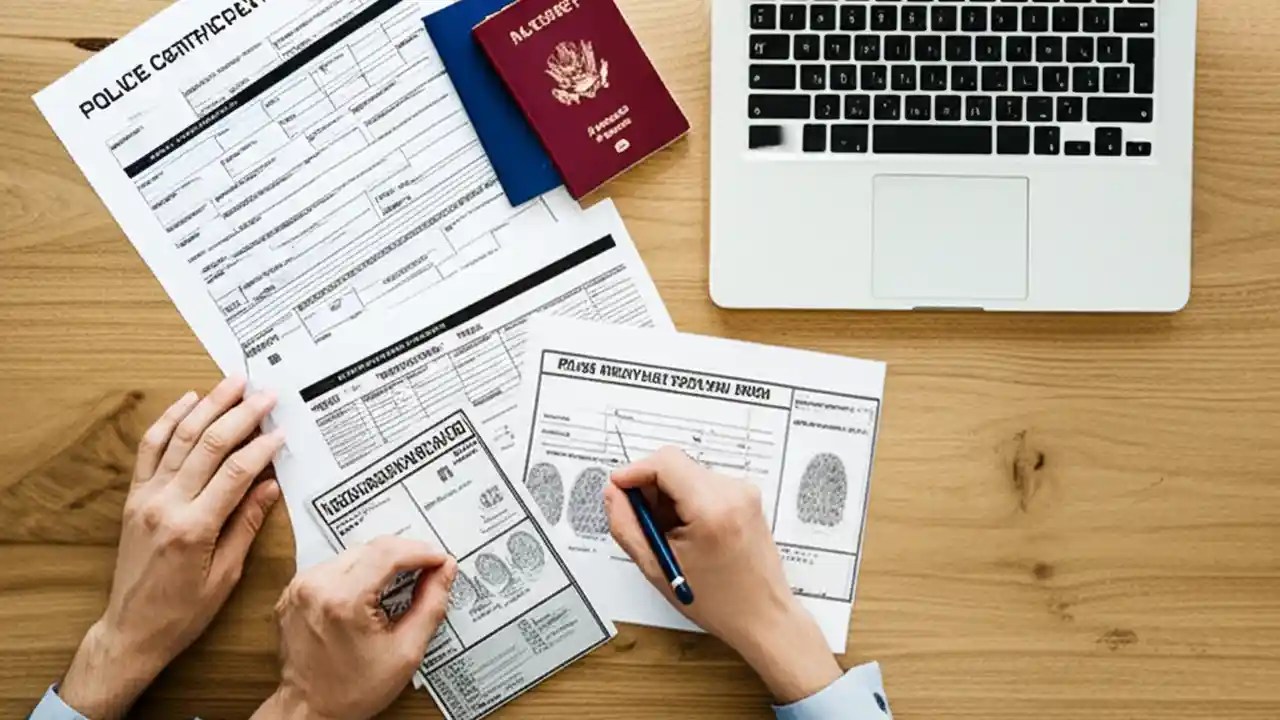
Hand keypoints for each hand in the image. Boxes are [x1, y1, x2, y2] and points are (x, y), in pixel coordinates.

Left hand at [60, 376, 284, 718]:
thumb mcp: (226, 575)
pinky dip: (169, 420)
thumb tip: (271, 484)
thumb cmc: (183, 612)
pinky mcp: (134, 498)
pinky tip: (189, 401)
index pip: (236, 473)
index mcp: (193, 528)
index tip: (282, 430)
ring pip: (180, 438)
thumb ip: (247, 524)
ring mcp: (146, 498)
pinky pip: (150, 449)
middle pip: (209, 445)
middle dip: (241, 415)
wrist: (131, 630)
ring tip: (232, 383)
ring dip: (208, 406)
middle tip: (266, 394)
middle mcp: (166, 506)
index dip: (262, 447)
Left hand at [254, 537, 456, 719]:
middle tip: (428, 569)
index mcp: (343, 601)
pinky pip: (334, 566)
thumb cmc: (353, 690)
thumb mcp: (406, 652)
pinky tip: (373, 588)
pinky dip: (358, 571)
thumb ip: (431, 605)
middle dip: (405, 554)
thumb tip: (445, 571)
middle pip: (371, 548)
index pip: (388, 553)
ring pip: (353, 553)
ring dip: (381, 561)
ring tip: (403, 580)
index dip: (421, 552)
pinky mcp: (294, 591)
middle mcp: (316, 586)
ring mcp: (300, 587)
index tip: (440, 560)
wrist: (309, 709)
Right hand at [605, 447, 841, 703]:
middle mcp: (732, 492)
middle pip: (675, 466)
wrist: (763, 616)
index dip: (634, 472)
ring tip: (670, 535)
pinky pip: (704, 485)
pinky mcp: (747, 497)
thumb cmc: (718, 602)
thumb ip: (627, 526)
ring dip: (669, 497)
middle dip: (651, 489)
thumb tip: (613, 494)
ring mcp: (744, 492)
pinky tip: (688, 532)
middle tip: (643, 523)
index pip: (665, 462)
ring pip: (687, 475)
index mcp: (712, 508)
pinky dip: (687, 502)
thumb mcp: (658, 568)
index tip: (618, 488)